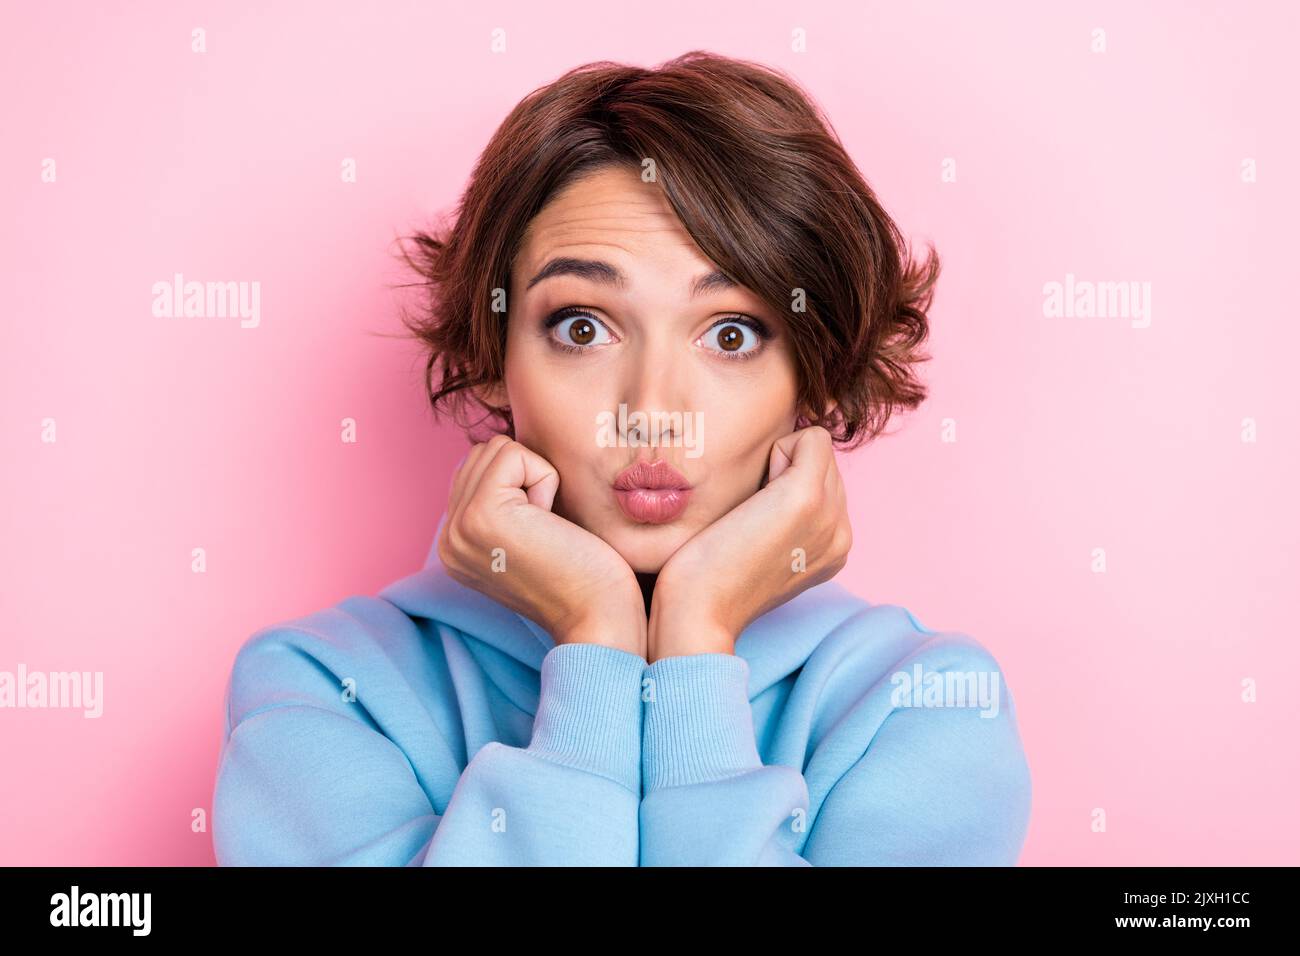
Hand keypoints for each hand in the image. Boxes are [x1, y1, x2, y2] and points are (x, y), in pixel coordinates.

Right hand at [438, 434, 646, 657]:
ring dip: (536, 477)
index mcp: (456, 545)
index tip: (540, 534)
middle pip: (484, 453)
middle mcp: (448, 538)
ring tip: (547, 526)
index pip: (477, 470)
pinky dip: (544, 479)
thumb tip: (503, 452)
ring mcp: (459, 527)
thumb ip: (503, 502)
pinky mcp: (481, 514)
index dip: (522, 484)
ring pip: (497, 449)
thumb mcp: (528, 537)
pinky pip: (514, 454)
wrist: (598, 617)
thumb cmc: (584, 576)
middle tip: (546, 529)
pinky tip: (550, 522)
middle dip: (526, 477)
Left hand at [648, 426, 850, 662]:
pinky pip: (812, 437)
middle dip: (785, 469)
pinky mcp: (807, 498)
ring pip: (818, 447)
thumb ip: (779, 515)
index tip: (755, 523)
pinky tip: (753, 496)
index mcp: (833, 548)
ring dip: (779, 462)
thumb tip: (776, 469)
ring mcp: (831, 516)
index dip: (784, 483)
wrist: (698, 615)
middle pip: (824, 461)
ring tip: (752, 510)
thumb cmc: (709, 580)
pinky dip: (778, 451)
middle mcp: (842, 533)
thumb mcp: (759, 547)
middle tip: (750, 516)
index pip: (825, 481)